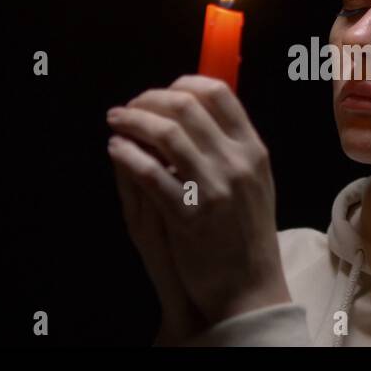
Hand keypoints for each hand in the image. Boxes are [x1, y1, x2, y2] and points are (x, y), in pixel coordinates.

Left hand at [106, 75, 291, 328]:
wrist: (250, 287)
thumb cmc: (247, 233)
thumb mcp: (255, 182)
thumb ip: (232, 147)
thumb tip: (196, 113)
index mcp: (253, 150)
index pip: (219, 94)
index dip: (182, 83)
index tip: (160, 92)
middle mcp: (236, 163)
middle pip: (186, 107)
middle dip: (148, 99)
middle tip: (129, 107)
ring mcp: (213, 189)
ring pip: (166, 135)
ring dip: (133, 122)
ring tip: (116, 122)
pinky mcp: (188, 216)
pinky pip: (150, 174)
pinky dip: (127, 156)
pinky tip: (115, 151)